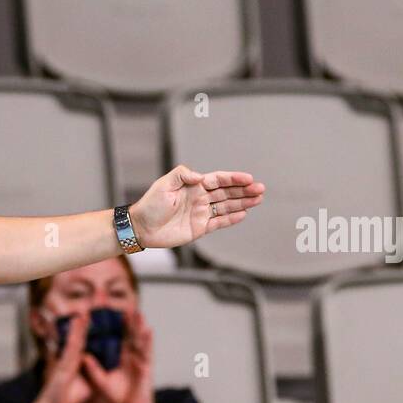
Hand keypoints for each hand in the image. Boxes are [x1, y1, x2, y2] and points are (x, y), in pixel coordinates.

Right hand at [37, 312, 92, 402]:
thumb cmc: (66, 398)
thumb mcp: (87, 385)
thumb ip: (93, 374)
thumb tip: (105, 369)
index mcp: (77, 362)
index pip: (86, 344)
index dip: (90, 332)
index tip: (95, 319)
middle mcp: (70, 358)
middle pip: (80, 338)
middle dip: (85, 324)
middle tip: (89, 310)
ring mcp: (66, 360)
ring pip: (75, 339)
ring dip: (79, 325)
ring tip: (84, 312)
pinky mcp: (63, 365)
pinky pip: (72, 347)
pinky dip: (76, 334)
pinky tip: (78, 323)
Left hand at [80, 309, 156, 402]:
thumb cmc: (118, 398)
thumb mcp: (101, 381)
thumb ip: (93, 369)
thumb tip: (83, 356)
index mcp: (121, 358)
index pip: (118, 338)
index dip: (117, 326)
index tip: (112, 312)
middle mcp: (132, 357)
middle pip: (131, 335)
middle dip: (130, 321)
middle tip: (128, 305)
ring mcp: (141, 361)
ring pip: (140, 340)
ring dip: (139, 326)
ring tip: (138, 312)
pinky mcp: (147, 368)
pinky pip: (148, 352)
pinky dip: (148, 341)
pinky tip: (148, 330)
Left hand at [128, 165, 264, 249]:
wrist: (141, 227)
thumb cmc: (150, 204)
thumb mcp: (164, 184)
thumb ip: (182, 175)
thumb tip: (200, 176)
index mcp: (194, 186)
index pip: (219, 180)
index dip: (234, 179)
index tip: (248, 178)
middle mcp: (200, 198)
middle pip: (227, 193)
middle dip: (244, 191)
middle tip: (260, 189)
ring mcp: (201, 213)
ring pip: (226, 206)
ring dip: (242, 203)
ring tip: (258, 199)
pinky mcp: (199, 228)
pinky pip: (219, 222)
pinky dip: (231, 218)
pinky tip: (243, 214)